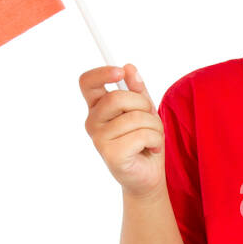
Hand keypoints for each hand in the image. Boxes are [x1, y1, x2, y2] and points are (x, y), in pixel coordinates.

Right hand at [79, 62, 166, 198]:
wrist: (148, 175)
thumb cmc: (145, 141)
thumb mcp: (144, 110)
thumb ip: (137, 90)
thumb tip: (129, 68)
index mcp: (98, 107)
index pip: (87, 82)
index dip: (101, 73)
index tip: (120, 72)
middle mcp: (93, 122)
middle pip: (117, 97)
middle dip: (143, 104)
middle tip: (149, 118)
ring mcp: (99, 139)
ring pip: (135, 117)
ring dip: (154, 126)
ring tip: (153, 138)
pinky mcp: (111, 155)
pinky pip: (142, 135)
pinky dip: (156, 140)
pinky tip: (151, 149)